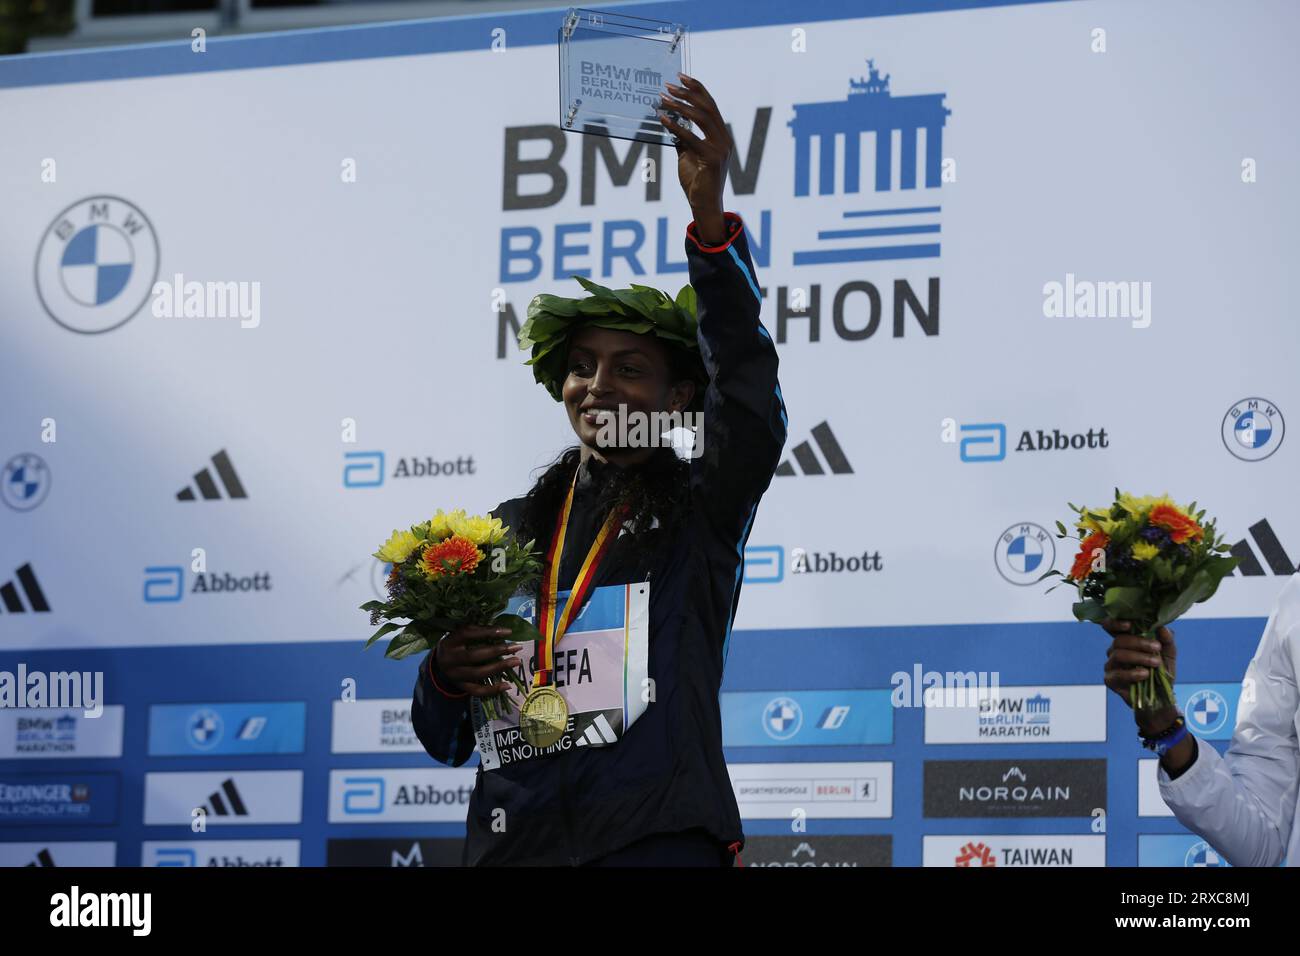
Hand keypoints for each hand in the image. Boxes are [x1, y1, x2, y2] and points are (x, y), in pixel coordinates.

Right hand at [435, 625, 524, 696]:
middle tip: (516, 647)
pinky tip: (507, 685)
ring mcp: (455, 675)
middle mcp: (450, 660)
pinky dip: (493, 690)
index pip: (467, 634)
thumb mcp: (460, 635)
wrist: (440, 664)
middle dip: (497, 651)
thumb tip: (503, 631)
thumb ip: (477, 632)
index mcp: (449, 642)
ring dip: (499, 667)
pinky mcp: (461, 687)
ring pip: (478, 674)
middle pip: (474, 656)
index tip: (508, 632)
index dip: (487, 632)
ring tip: (516, 661)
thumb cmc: (457, 645)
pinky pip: (477, 691)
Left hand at [656, 74, 732, 241]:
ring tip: (663, 98)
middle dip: (688, 93)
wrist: (705, 206)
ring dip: (680, 105)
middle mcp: (724, 140)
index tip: (681, 77)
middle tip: (668, 85)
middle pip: (708, 107)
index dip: (697, 89)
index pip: (711, 105)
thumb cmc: (697, 183)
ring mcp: (721, 149)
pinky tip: (662, 119)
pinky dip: (675, 126)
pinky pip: (691, 137)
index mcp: (721, 136)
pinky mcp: (712, 159)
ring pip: (702, 118)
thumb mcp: (688, 156)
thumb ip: (684, 139)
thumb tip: (671, 122)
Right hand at [1100, 619, 1178, 731]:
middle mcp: (1115, 651)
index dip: (1115, 622)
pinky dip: (1132, 673)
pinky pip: (1118, 674)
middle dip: (1139, 642)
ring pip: (1118, 655)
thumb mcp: (1169, 655)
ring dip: (1139, 657)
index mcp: (1126, 641)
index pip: (1111, 626)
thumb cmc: (1161, 673)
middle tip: (1156, 648)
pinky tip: (1144, 674)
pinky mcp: (1110, 680)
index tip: (1130, 625)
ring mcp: (1111, 665)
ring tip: (1155, 663)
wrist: (1160, 699)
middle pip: (1119, 640)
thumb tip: (1162, 628)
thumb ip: (1167, 640)